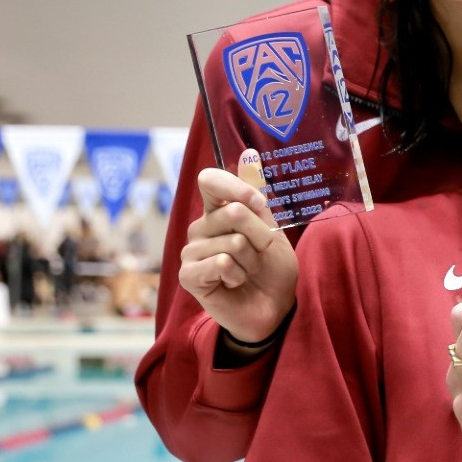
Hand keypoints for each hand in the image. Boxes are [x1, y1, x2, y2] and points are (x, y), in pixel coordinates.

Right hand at [176, 167, 296, 343]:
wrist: (273, 308)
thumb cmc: (271, 268)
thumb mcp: (271, 228)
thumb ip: (257, 195)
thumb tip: (249, 154)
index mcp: (217, 211)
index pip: (210, 180)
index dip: (237, 188)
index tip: (259, 204)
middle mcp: (200, 228)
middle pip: (234, 212)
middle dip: (261, 235)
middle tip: (261, 253)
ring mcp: (191, 252)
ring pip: (233, 241)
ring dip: (252, 260)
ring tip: (247, 272)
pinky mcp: (188, 276)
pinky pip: (222, 263)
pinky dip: (239, 275)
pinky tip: (234, 283)